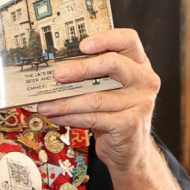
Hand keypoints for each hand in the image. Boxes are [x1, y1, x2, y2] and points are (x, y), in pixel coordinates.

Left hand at [37, 28, 158, 173]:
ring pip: (95, 97)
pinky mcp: (129, 123)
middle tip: (57, 75)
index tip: (82, 45)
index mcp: (140, 65)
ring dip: (65, 101)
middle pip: (112, 64)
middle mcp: (144, 80)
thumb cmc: (116, 115)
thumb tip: (57, 71)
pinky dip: (69, 117)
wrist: (131, 150)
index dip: (106, 38)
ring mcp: (140, 102)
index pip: (128, 40)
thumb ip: (96, 77)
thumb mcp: (111, 91)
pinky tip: (56, 116)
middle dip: (80, 69)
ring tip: (45, 104)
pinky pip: (92, 117)